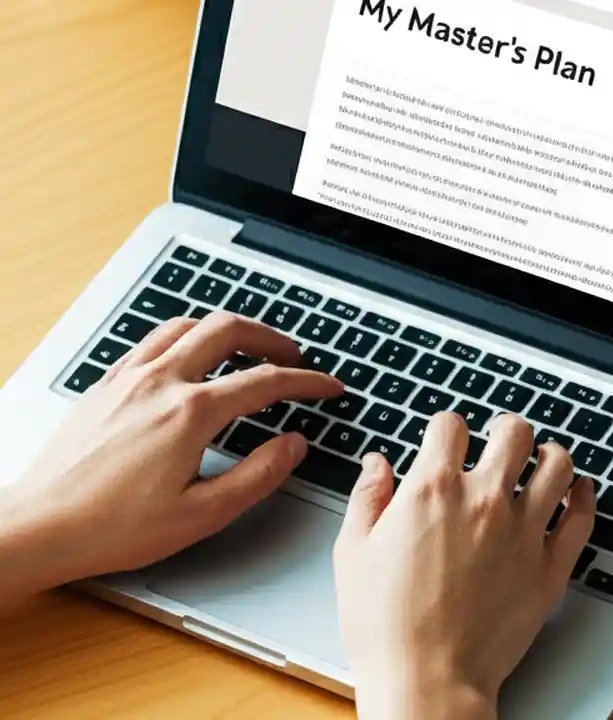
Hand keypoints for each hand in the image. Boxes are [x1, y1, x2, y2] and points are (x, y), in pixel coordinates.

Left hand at [0, 312, 342, 607]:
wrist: (39, 528)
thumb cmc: (111, 528)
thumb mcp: (202, 514)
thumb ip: (258, 475)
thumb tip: (293, 446)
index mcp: (190, 414)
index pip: (265, 381)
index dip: (306, 382)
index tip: (326, 387)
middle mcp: (159, 383)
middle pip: (226, 330)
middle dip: (270, 338)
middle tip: (293, 356)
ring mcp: (126, 379)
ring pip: (186, 326)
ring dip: (225, 330)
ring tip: (246, 348)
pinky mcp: (103, 386)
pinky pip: (151, 341)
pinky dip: (184, 339)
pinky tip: (188, 360)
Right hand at [333, 413, 595, 719]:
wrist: (426, 679)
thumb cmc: (386, 626)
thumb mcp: (354, 553)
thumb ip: (368, 498)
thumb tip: (377, 465)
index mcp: (434, 491)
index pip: (450, 425)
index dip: (446, 427)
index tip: (447, 438)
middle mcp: (484, 501)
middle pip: (514, 433)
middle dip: (506, 429)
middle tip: (502, 438)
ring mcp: (523, 532)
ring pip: (558, 466)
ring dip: (550, 455)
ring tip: (543, 458)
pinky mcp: (549, 567)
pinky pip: (581, 518)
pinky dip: (583, 498)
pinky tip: (577, 491)